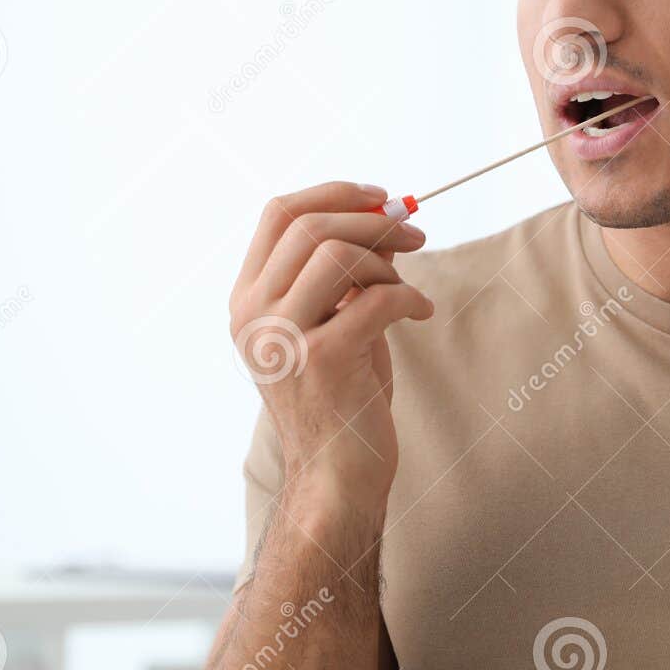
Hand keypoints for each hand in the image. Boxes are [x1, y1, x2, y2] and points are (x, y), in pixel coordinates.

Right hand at [230, 182, 432, 507]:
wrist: (337, 476)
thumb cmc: (340, 398)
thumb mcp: (333, 322)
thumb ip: (345, 273)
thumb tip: (385, 219)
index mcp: (246, 301)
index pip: (278, 214)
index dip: (333, 193)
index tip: (379, 198)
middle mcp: (254, 316)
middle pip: (309, 227)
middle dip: (372, 220)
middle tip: (416, 231)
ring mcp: (283, 338)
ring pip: (338, 254)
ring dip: (388, 261)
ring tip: (409, 286)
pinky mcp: (323, 360)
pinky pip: (377, 299)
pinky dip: (410, 297)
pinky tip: (422, 313)